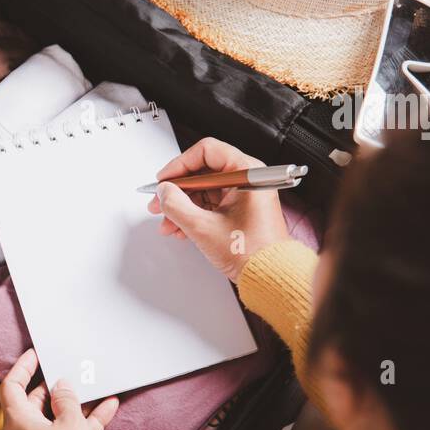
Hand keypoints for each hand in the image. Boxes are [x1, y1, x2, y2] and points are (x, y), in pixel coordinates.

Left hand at [0, 349, 119, 429]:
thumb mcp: (70, 422)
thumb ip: (66, 400)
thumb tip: (61, 386)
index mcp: (18, 421)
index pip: (12, 387)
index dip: (23, 368)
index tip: (35, 355)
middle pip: (35, 402)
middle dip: (54, 386)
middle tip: (68, 371)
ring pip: (56, 417)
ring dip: (76, 403)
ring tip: (94, 386)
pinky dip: (86, 420)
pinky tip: (108, 407)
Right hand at [148, 137, 289, 281]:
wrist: (269, 276)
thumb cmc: (253, 252)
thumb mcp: (203, 227)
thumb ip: (176, 205)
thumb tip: (164, 192)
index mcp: (247, 173)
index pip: (206, 152)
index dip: (179, 165)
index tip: (164, 179)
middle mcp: (248, 180)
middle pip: (202, 173)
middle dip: (177, 190)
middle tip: (160, 201)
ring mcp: (244, 195)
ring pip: (204, 191)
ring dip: (182, 206)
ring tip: (168, 221)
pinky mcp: (240, 210)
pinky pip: (211, 204)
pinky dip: (193, 214)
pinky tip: (180, 228)